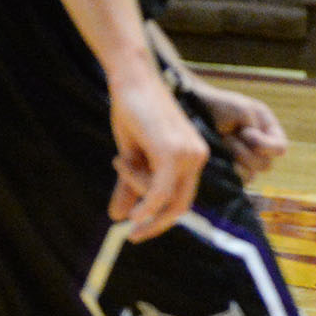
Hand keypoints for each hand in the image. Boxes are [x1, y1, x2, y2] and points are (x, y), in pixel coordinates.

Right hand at [108, 70, 209, 241]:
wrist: (132, 79)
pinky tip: (134, 217)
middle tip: (133, 236)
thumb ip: (130, 187)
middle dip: (158, 224)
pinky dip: (147, 206)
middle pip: (180, 205)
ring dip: (135, 188)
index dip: (162, 218)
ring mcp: (188, 155)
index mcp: (193, 158)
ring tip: (119, 160)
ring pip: (162, 196)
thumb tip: (118, 218)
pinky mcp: (172, 152)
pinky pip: (160, 191)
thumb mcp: (131, 156)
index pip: (182, 198)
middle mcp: (197, 157)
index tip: (139, 230)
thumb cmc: (133, 112)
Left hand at [190, 81, 287, 180]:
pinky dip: (228, 168)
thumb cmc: (220, 106)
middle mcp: (260, 149)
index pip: (280, 148)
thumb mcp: (242, 109)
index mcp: (268, 132)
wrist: (194, 111)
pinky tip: (218, 155)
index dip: (267, 146)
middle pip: (266, 165)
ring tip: (221, 142)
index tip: (246, 133)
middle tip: (227, 136)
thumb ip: (256, 128)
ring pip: (252, 174)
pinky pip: (237, 180)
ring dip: (234, 158)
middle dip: (245, 152)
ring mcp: (246, 161)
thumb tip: (257, 150)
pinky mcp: (232, 171)